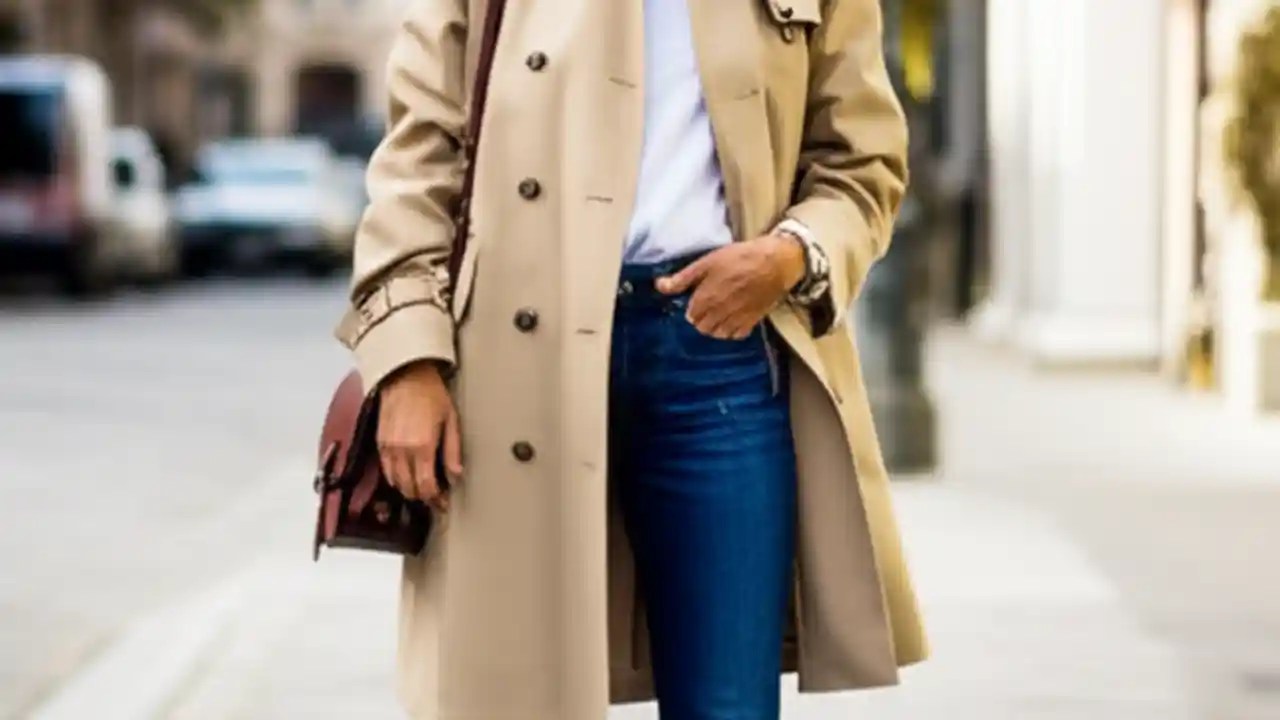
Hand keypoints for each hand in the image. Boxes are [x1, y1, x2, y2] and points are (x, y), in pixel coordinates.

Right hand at [376, 361, 462, 512]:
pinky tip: (406, 476)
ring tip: (422, 490)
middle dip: (423, 498)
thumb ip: (452, 451)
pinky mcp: (380, 443)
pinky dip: (396, 479)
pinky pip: (386, 470)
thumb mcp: (451, 420)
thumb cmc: (431, 393)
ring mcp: (388, 448)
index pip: (426, 486)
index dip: (436, 499)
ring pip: (396, 483)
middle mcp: (402, 450)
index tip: (443, 503)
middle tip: (435, 499)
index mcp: (423, 446)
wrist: (405, 375)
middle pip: (410, 489)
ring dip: (409, 490)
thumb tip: (456, 475)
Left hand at [655, 233, 805, 338]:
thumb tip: (660, 286)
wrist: (775, 262)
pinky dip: (732, 330)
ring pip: (719, 334)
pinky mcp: (753, 321)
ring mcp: (737, 319)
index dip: (692, 307)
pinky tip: (733, 319)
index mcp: (706, 299)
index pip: (691, 316)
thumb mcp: (707, 262)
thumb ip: (683, 278)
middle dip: (702, 319)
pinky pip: (737, 335)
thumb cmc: (739, 258)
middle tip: (708, 306)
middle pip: (703, 328)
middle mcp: (719, 313)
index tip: (697, 299)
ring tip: (719, 313)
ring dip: (716, 327)